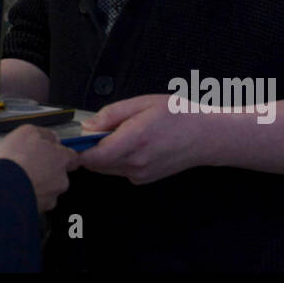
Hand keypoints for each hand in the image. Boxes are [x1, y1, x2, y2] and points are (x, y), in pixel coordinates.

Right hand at [0, 124, 78, 211]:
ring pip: (47, 189)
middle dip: (46, 171)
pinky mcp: (40, 209)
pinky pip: (37, 201)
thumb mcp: (27, 132)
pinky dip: (29, 196)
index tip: (52, 153)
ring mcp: (51, 197)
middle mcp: (61, 179)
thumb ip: (44, 134)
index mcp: (61, 158)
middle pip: (58, 174)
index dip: (61, 154)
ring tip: (20, 178)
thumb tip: (51, 137)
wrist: (4, 187)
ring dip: (37, 184)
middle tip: (30, 165)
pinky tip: (17, 189)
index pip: (72, 157)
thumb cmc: (17, 159)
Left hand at [77, 94, 204, 184]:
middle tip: (101, 128)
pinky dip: (117, 159)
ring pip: (105, 168)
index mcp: (134, 140)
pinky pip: (119, 170)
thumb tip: (87, 126)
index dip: (78, 147)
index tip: (76, 135)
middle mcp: (136, 163)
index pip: (91, 157)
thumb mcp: (143, 103)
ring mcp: (140, 175)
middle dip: (91, 148)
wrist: (207, 137)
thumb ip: (111, 114)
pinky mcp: (143, 180)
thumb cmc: (178, 114)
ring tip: (122, 134)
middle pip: (95, 164)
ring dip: (104, 154)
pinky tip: (134, 145)